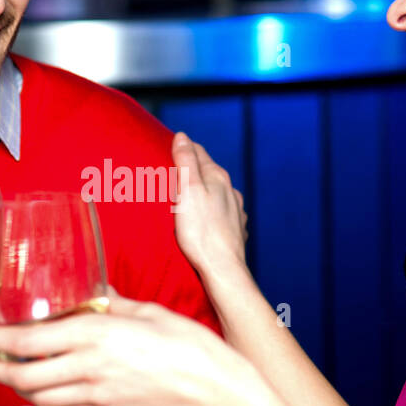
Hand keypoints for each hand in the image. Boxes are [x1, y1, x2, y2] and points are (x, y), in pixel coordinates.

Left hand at [0, 293, 246, 405]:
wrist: (210, 386)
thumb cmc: (184, 343)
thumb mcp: (145, 310)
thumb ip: (112, 300)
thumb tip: (95, 288)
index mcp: (93, 333)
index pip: (26, 340)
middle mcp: (86, 366)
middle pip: (22, 374)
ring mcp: (94, 395)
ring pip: (36, 398)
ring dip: (13, 389)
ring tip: (6, 377)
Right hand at [171, 132, 247, 281]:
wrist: (222, 269)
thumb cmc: (201, 232)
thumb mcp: (187, 192)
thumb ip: (185, 162)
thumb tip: (182, 136)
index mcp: (217, 178)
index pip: (199, 152)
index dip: (183, 148)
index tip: (169, 147)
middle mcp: (230, 191)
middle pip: (208, 172)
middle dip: (192, 170)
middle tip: (173, 171)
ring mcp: (235, 210)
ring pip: (216, 193)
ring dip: (203, 191)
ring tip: (187, 196)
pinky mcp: (235, 229)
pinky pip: (221, 212)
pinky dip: (211, 209)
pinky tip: (204, 218)